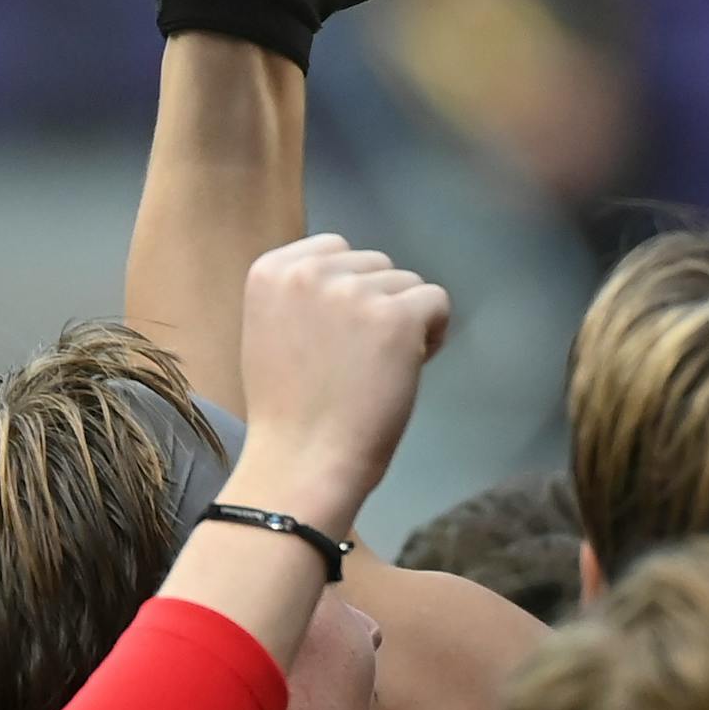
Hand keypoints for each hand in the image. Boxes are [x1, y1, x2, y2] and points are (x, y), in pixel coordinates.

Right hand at [229, 233, 450, 530]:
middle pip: (376, 264)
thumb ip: (305, 295)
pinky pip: (437, 302)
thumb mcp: (273, 330)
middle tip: (359, 359)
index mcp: (271, 271)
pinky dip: (434, 333)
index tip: (337, 334)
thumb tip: (353, 276)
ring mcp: (354, 292)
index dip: (349, 289)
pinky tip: (409, 367)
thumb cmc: (289, 409)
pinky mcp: (396, 317)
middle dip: (377, 303)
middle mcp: (310, 272)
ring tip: (378, 368)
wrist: (302, 460)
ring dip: (404, 320)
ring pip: (408, 284)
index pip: (336, 249)